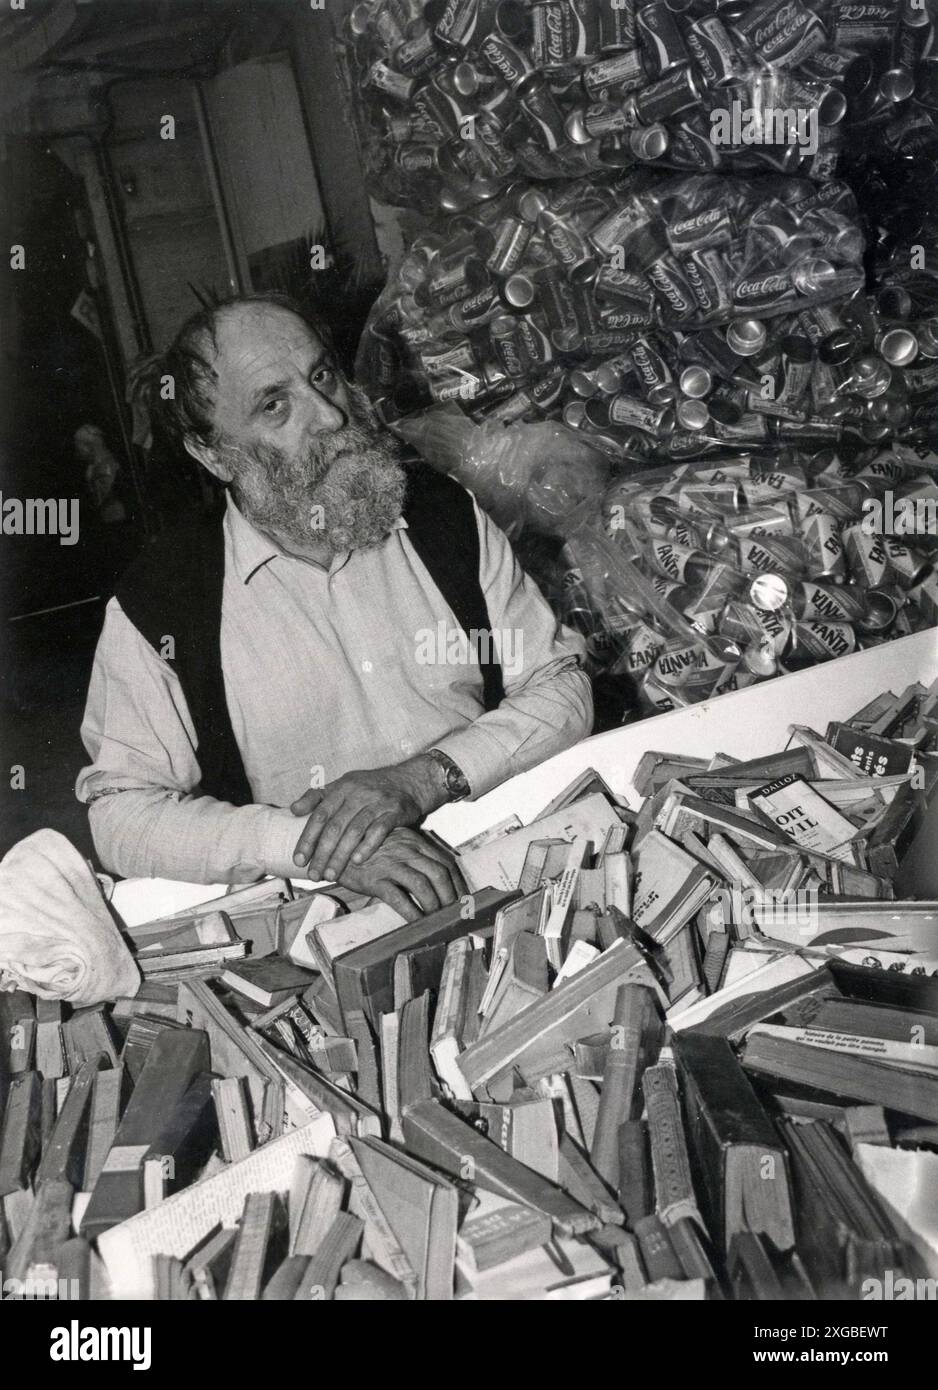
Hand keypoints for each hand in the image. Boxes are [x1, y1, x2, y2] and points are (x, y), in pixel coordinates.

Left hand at [290, 757, 445, 880]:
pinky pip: (379, 830)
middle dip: (322, 853)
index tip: (299, 860)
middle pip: (335, 827)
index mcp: (341, 788)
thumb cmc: (370, 787)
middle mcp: (357, 793)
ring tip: (332, 875)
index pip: (319, 815)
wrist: (409, 780)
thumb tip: (293, 809)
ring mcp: (377, 802)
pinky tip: (357, 860)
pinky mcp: (395, 811)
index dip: (307, 838)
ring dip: (341, 855)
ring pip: (354, 831)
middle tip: (314, 874)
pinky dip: (368, 846)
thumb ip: (317, 797)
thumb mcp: (343, 786)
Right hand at [325, 827, 464, 922]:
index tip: (463, 898)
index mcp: (414, 841)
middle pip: (439, 874)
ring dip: (434, 906)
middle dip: (451, 897)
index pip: (445, 862)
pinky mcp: (375, 879)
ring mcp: (391, 864)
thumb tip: (434, 878)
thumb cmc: (365, 849)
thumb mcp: (393, 844)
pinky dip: (412, 913)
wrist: (332, 845)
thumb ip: (413, 856)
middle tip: (455, 914)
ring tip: (438, 921)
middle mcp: (406, 850)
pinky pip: (399, 898)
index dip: (458, 883)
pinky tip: (417, 924)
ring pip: (423, 885)